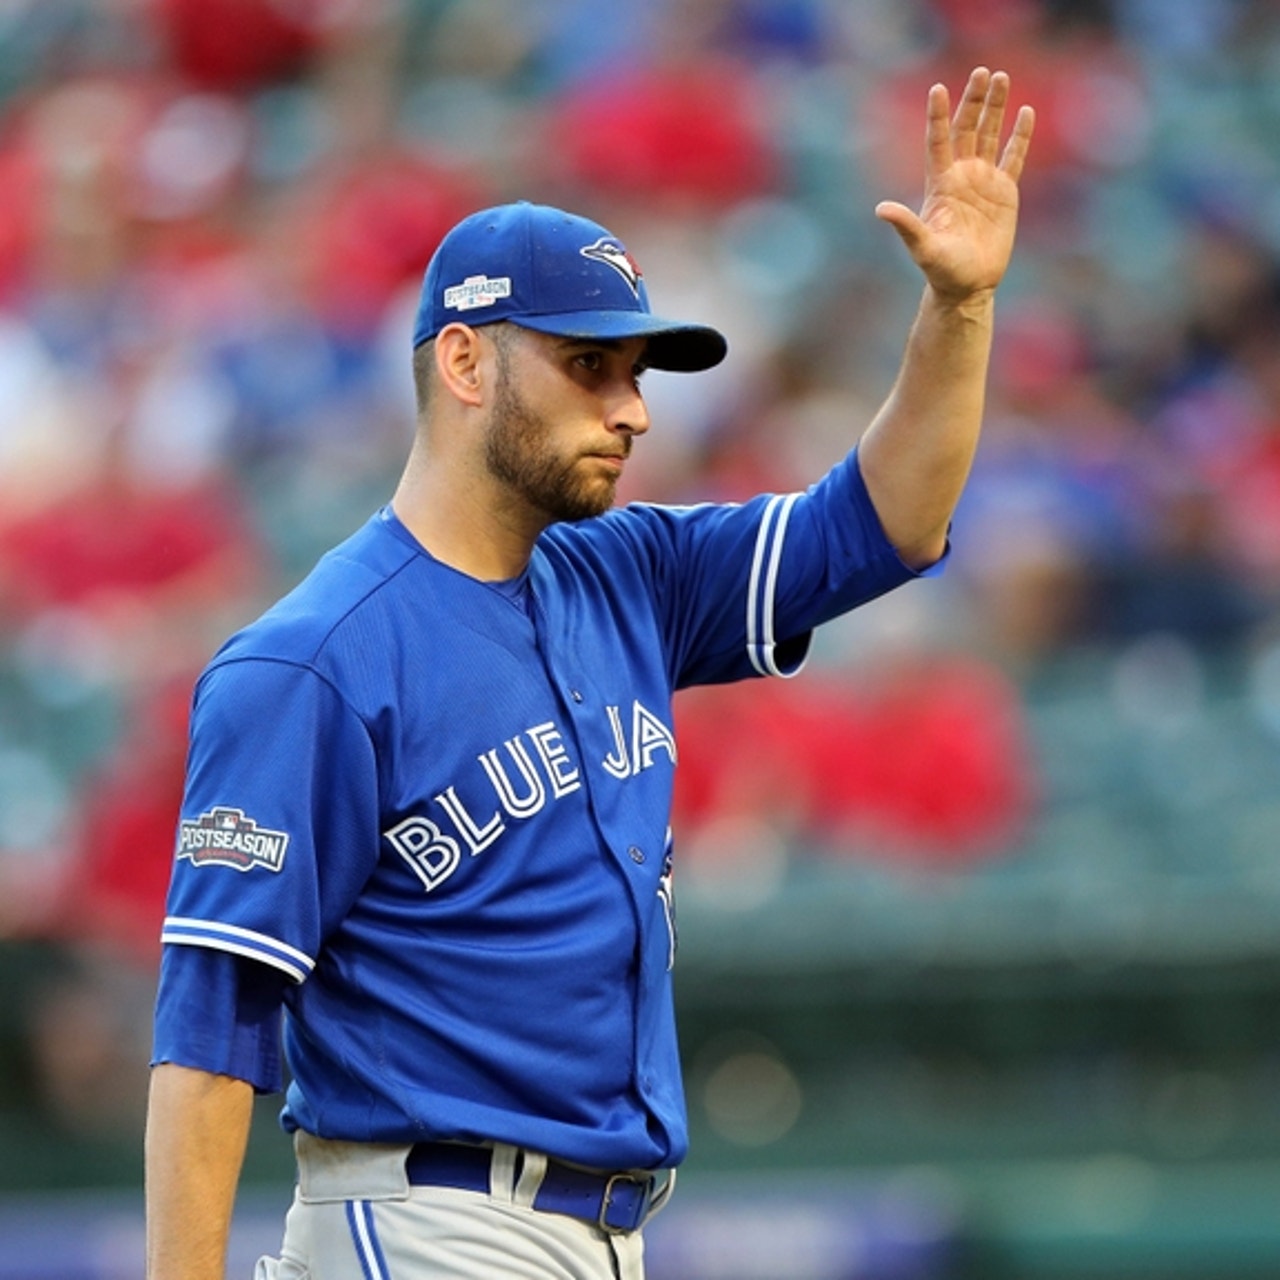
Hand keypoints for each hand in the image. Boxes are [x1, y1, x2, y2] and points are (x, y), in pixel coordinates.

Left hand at [875, 67, 1034, 303]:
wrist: (968, 286)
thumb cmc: (942, 270)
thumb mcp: (923, 248)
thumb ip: (906, 226)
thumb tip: (881, 209)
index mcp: (940, 184)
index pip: (938, 142)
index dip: (938, 116)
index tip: (937, 88)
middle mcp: (961, 176)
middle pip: (966, 129)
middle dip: (973, 101)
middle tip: (982, 71)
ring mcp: (983, 181)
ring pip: (989, 135)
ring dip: (995, 108)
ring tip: (1001, 78)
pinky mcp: (1005, 192)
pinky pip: (1014, 157)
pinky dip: (1020, 136)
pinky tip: (1026, 112)